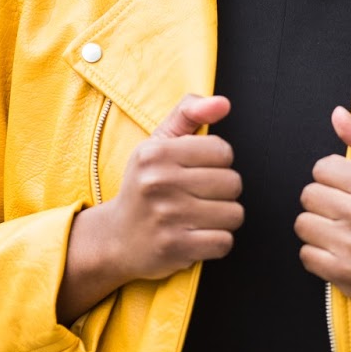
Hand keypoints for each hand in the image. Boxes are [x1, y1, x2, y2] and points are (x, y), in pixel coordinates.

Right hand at [57, 93, 242, 322]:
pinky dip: (217, 242)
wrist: (116, 238)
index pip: (223, 151)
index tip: (197, 172)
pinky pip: (225, 242)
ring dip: (223, 219)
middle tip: (198, 198)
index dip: (217, 163)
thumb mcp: (158, 143)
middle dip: (223, 192)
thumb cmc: (144, 186)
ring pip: (234, 214)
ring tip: (199, 217)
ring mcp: (167, 217)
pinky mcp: (175, 247)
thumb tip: (223, 103)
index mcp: (156, 153)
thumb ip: (189, 114)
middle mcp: (159, 182)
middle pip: (233, 183)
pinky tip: (197, 236)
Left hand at [294, 106, 350, 318]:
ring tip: (343, 234)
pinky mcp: (344, 274)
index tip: (349, 191)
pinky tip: (341, 253)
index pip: (321, 168)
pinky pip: (305, 254)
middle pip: (308, 195)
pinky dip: (318, 255)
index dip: (332, 179)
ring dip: (318, 229)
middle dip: (324, 203)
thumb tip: (337, 114)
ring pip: (302, 224)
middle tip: (346, 214)